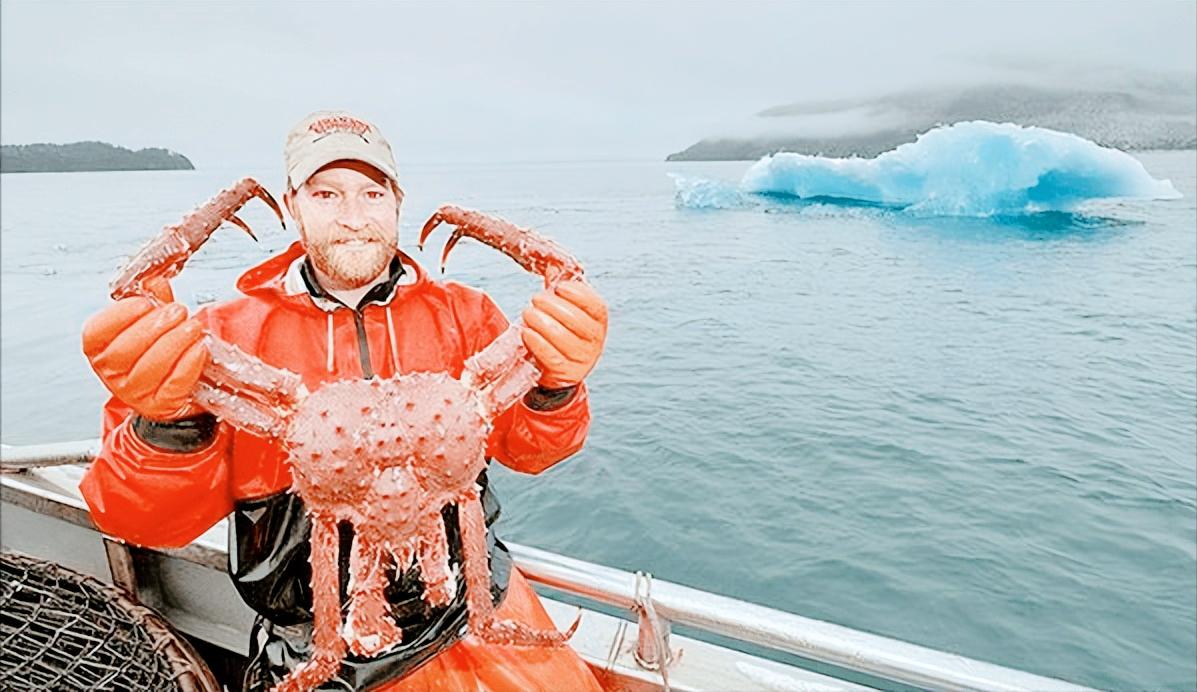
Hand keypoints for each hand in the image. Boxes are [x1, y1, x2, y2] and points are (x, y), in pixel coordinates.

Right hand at [81, 278, 208, 419]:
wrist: (174, 391)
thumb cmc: (158, 352)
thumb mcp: (153, 322)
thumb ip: (153, 301)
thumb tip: (155, 281)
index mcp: (100, 350)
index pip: (97, 333)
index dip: (120, 315)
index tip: (145, 303)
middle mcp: (111, 374)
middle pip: (125, 350)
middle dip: (154, 327)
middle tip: (177, 311)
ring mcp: (134, 393)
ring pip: (149, 368)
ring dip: (174, 343)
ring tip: (192, 327)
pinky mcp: (160, 405)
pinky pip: (173, 384)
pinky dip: (189, 363)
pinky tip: (199, 347)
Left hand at [521, 280, 607, 388]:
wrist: (561, 369)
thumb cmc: (563, 331)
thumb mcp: (566, 310)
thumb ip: (560, 289)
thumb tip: (552, 265)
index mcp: (599, 322)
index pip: (595, 306)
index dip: (578, 294)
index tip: (558, 287)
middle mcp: (596, 341)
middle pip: (576, 320)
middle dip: (552, 306)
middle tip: (535, 299)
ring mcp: (582, 359)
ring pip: (562, 338)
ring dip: (541, 322)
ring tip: (528, 313)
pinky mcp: (566, 373)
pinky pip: (551, 356)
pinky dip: (537, 342)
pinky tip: (526, 332)